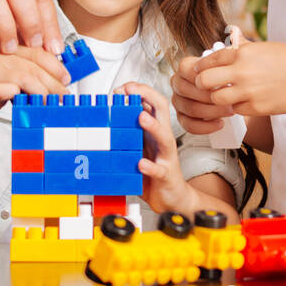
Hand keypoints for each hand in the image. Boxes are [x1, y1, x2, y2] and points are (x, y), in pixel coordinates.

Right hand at [0, 46, 70, 121]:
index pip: (38, 51)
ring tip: (51, 101)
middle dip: (54, 81)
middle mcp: (2, 55)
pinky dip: (24, 98)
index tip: (66, 77)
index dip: (56, 64)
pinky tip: (32, 104)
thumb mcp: (13, 73)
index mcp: (9, 48)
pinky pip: (11, 90)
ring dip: (43, 91)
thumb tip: (60, 78)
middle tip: (63, 93)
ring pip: (26, 76)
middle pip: (35, 65)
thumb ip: (31, 70)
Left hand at [123, 82, 193, 215]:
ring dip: (153, 126)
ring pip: (165, 137)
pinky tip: (141, 163)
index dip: (141, 91)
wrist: (172, 198)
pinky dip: (150, 166)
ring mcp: (166, 157)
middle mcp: (163, 140)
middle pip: (162, 111)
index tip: (123, 87)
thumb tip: (112, 115)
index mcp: (156, 131)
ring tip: (141, 117)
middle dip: (148, 96)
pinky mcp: (166, 176)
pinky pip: (159, 170)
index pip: (153, 102)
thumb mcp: (141, 147)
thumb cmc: (154, 172)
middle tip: (132, 90)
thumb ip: (131, 132)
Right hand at [170, 53, 234, 135]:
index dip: (204, 77)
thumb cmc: (231, 76)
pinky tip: (220, 124)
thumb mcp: (234, 60)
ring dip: (210, 112)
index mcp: (185, 67)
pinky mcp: (182, 118)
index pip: (187, 69)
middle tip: (231, 99)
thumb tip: (235, 31)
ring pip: (189, 108)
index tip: (224, 81)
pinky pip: (188, 125)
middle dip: (210, 97)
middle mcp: (177, 83)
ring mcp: (178, 101)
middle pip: (186, 90)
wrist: (233, 96)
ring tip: (230, 111)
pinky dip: (204, 127)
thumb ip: (235, 45)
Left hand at [191, 41, 285, 116]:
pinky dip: (237, 107)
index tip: (201, 72)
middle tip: (208, 87)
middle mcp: (242, 71)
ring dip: (219, 98)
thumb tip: (230, 39)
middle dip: (203, 84)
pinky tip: (246, 102)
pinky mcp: (257, 107)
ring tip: (228, 96)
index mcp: (242, 53)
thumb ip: (242, 49)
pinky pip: (235, 110)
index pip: (208, 60)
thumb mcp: (264, 48)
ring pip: (217, 99)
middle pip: (204, 81)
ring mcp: (248, 91)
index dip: (201, 68)